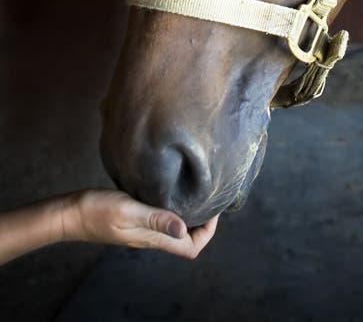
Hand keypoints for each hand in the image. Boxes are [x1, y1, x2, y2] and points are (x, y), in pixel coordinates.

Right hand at [62, 189, 218, 258]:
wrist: (70, 213)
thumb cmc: (97, 210)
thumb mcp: (129, 210)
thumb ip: (156, 219)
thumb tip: (183, 228)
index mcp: (153, 238)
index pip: (191, 248)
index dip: (208, 232)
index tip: (214, 209)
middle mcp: (151, 237)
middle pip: (186, 240)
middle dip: (203, 223)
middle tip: (210, 198)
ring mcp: (142, 230)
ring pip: (175, 229)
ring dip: (189, 215)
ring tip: (196, 193)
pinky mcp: (134, 220)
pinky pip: (161, 220)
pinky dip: (173, 209)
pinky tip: (171, 191)